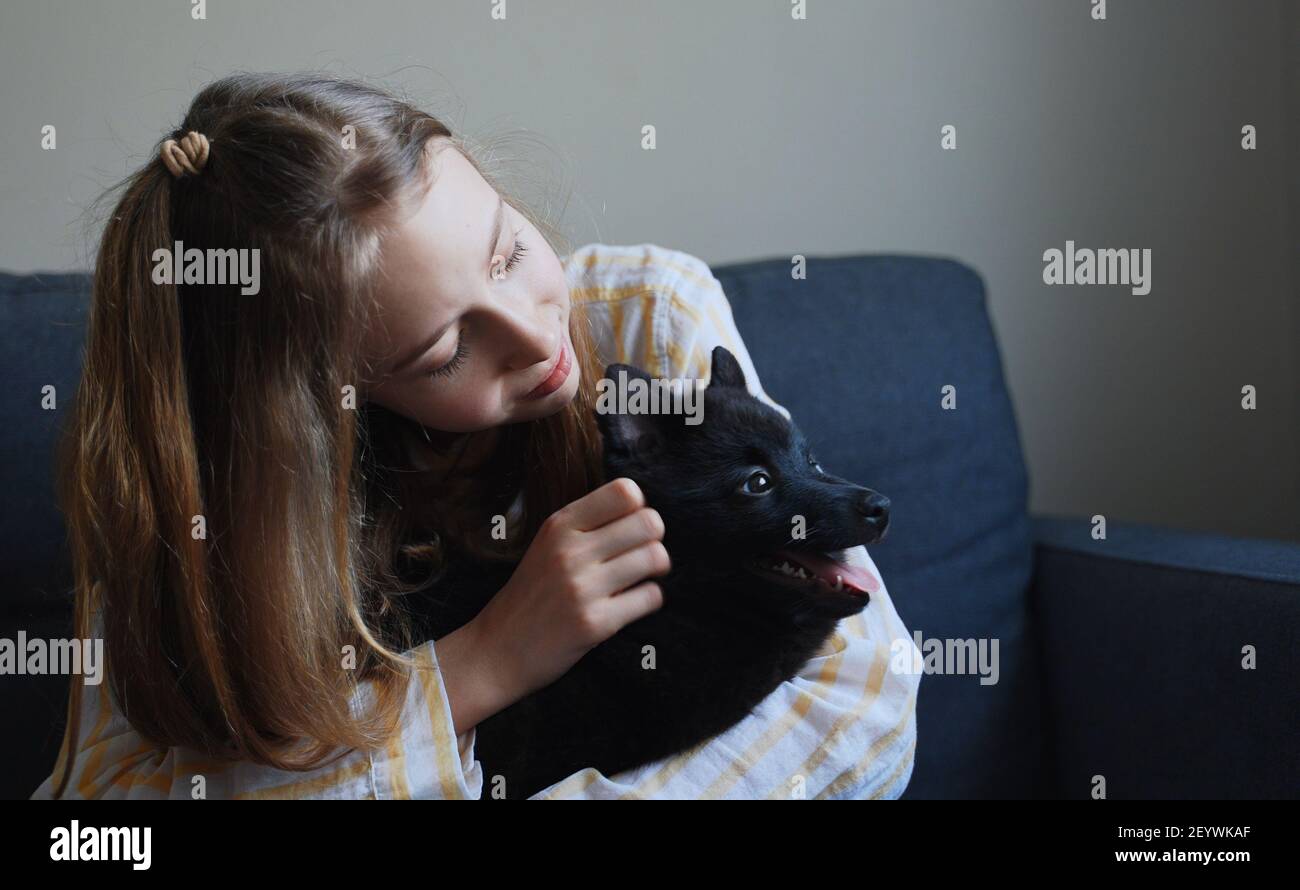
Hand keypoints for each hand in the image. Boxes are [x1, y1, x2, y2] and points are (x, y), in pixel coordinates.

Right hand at [437, 478, 668, 731]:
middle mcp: (571, 551)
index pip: (625, 491)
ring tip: (640, 578)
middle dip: (654, 539)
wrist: (496, 651)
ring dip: (656, 570)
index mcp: (560, 525)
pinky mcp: (596, 623)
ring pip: (656, 558)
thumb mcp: (547, 545)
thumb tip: (643, 508)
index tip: (629, 528)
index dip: (639, 508)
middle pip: (650, 523)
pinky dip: (649, 600)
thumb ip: (587, 524)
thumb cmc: (531, 595)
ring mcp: (583, 588)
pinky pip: (651, 597)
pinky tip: (630, 604)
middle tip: (642, 554)